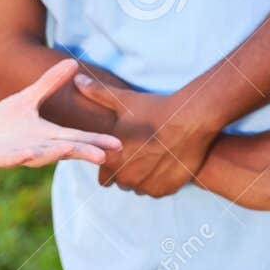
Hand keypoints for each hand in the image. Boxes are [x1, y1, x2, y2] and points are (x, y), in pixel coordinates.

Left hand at [0, 60, 122, 171]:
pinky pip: (9, 159)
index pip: (77, 138)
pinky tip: (27, 153)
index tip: (117, 144)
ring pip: (40, 156)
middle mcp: (37, 147)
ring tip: (72, 148)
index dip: (96, 141)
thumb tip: (73, 62)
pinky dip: (18, 157)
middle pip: (64, 151)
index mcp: (47, 135)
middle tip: (104, 156)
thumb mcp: (28, 99)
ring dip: (55, 153)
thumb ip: (50, 83)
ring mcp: (17, 155)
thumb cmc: (3, 122)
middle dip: (83, 152)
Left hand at [72, 75, 218, 197]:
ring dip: (144, 177)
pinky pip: (158, 190)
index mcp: (111, 161)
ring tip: (155, 156)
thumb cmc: (155, 109)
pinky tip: (168, 161)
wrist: (191, 119)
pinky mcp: (166, 190)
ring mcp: (146, 187)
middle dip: (129, 171)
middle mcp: (126, 178)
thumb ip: (97, 94)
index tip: (125, 152)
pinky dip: (161, 181)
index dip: (113, 164)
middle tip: (142, 151)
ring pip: (140, 187)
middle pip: (123, 182)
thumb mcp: (124, 101)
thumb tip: (78, 79)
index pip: (104, 177)